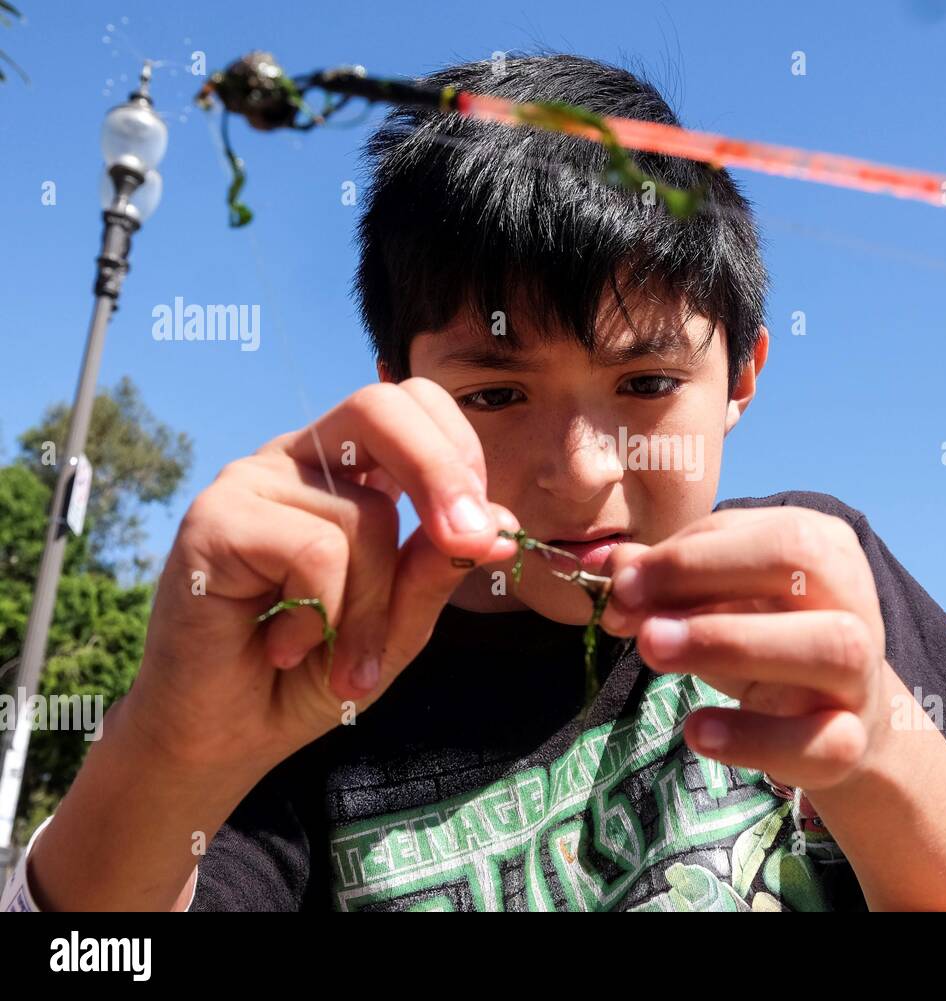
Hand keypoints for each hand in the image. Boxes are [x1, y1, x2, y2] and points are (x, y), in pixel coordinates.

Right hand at [128, 378, 519, 778]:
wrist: (224, 736)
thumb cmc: (310, 673)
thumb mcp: (398, 625)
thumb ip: (439, 570)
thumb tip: (502, 526)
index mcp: (345, 470)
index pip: (411, 404)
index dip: (459, 451)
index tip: (484, 531)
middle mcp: (297, 462)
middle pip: (381, 407)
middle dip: (440, 473)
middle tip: (467, 542)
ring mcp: (250, 484)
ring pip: (363, 515)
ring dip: (371, 607)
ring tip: (337, 656)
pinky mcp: (213, 519)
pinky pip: (315, 550)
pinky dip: (321, 615)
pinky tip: (285, 646)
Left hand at [600, 507, 885, 793]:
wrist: (839, 724)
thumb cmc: (767, 642)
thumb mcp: (716, 604)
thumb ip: (664, 580)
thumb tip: (603, 565)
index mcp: (821, 546)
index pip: (756, 528)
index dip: (682, 554)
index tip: (621, 585)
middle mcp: (852, 600)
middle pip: (800, 557)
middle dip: (706, 573)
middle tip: (636, 609)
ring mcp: (860, 675)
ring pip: (830, 644)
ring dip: (733, 640)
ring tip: (653, 650)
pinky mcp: (851, 742)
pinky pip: (821, 740)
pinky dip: (755, 737)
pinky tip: (696, 731)